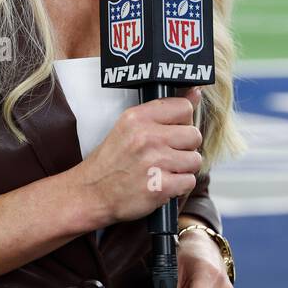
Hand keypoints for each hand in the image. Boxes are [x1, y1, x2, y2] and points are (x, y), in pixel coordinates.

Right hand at [74, 87, 203, 225]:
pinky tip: (163, 184)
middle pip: (194, 135)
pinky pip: (190, 182)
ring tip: (164, 171)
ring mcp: (154, 162)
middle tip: (168, 155)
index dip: (183, 122)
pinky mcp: (160, 187)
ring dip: (184, 168)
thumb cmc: (112, 161)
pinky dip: (180, 187)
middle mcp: (147, 136)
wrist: (92, 193)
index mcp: (138, 117)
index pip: (184, 107)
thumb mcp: (130, 127)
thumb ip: (163, 110)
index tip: (173, 132)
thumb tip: (195, 93)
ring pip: (195, 160)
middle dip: (186, 148)